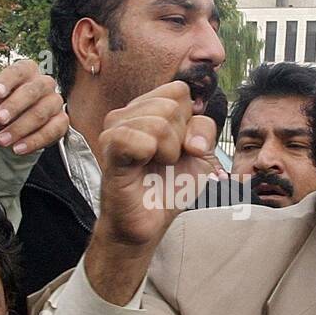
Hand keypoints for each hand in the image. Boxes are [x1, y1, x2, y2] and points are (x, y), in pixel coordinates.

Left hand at [0, 60, 66, 155]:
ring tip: (2, 141)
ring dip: (22, 128)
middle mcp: (43, 84)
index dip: (9, 80)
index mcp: (25, 71)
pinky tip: (18, 148)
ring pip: (43, 113)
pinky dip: (35, 140)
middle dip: (15, 107)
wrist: (13, 124)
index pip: (21, 70)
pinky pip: (53, 131)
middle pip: (34, 92)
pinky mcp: (60, 123)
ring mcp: (54, 104)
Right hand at [83, 83, 215, 305]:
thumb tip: (194, 136)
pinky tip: (143, 167)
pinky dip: (150, 154)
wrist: (149, 222)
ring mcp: (116, 129)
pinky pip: (138, 138)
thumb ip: (205, 130)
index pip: (180, 92)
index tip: (183, 147)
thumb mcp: (200, 155)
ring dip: (168, 151)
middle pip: (172, 105)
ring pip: (159, 121)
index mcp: (148, 109)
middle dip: (180, 139)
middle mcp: (128, 114)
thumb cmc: (169, 186)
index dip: (190, 121)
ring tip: (156, 166)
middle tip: (166, 161)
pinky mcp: (110, 149)